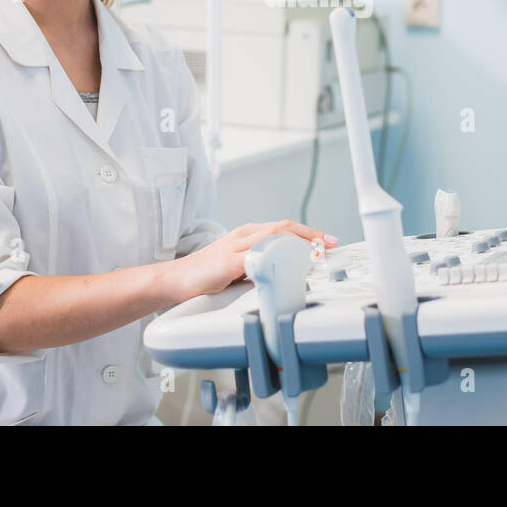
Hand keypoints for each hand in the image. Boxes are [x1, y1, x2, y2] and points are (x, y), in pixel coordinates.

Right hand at [169, 221, 336, 301]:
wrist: (177, 279)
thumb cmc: (207, 275)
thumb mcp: (240, 267)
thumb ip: (260, 265)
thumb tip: (286, 273)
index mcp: (248, 234)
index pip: (284, 227)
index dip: (309, 232)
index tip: (328, 240)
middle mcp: (244, 235)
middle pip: (283, 228)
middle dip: (310, 235)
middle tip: (330, 244)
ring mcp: (235, 246)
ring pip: (272, 237)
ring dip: (296, 244)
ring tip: (316, 254)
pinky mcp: (227, 262)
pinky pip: (254, 256)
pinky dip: (273, 258)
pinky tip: (285, 264)